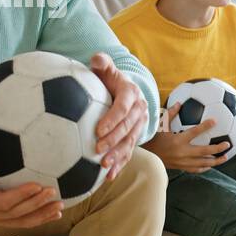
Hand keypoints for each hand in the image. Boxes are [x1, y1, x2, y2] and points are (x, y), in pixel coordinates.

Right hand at [0, 154, 63, 227]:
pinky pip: (23, 223)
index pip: (2, 202)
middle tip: (53, 192)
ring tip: (59, 206)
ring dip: (42, 215)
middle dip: (35, 204)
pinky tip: (55, 214)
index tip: (37, 185)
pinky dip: (40, 219)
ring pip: (22, 222)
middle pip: (15, 214)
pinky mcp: (3, 222)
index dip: (20, 196)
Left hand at [90, 52, 148, 181]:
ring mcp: (139, 125)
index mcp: (130, 93)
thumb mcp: (106, 68)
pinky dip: (120, 164)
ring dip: (118, 155)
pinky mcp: (135, 136)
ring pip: (130, 142)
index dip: (112, 119)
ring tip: (104, 166)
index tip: (98, 130)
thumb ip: (102, 63)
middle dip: (114, 140)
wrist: (124, 89)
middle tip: (98, 149)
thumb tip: (96, 59)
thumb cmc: (108, 78)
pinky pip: (129, 152)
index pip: (123, 107)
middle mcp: (139, 110)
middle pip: (127, 127)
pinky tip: (109, 176)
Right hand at [141, 103, 231, 172]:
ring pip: (203, 163)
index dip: (205, 126)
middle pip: (204, 151)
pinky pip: (196, 169)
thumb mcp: (160, 125)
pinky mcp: (181, 167)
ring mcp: (183, 162)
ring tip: (226, 157)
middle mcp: (182, 152)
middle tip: (227, 144)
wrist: (145, 156)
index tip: (215, 121)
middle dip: (217, 148)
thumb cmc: (153, 138)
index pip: (195, 132)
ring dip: (216, 160)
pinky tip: (211, 165)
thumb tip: (179, 102)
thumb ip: (171, 114)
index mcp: (178, 140)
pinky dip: (205, 167)